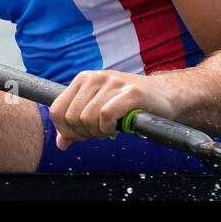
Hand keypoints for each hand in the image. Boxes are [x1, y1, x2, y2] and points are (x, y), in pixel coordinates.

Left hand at [49, 70, 180, 149]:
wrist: (164, 96)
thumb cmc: (129, 105)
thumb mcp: (98, 111)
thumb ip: (77, 125)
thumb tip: (60, 144)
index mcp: (83, 79)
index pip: (57, 109)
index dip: (65, 130)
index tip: (80, 136)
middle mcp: (95, 77)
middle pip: (71, 117)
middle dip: (83, 133)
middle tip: (99, 133)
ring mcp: (113, 82)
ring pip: (87, 118)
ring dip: (98, 132)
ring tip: (110, 130)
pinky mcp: (131, 92)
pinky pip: (106, 116)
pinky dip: (108, 128)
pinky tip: (117, 128)